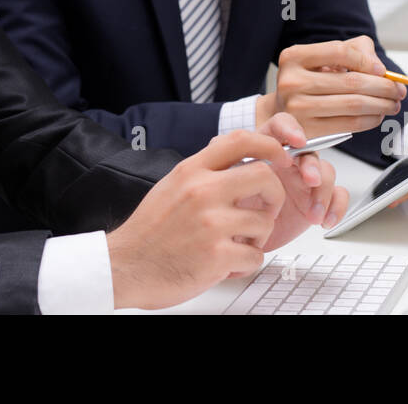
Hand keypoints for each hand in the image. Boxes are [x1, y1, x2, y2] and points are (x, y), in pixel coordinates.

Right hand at [105, 129, 288, 309]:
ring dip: (258, 238)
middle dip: (275, 196)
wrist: (125, 267)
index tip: (282, 158)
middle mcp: (202, 191)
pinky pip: (255, 255)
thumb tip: (236, 158)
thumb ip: (203, 172)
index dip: (270, 146)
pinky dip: (246, 263)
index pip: (240, 140)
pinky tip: (228, 264)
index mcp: (191, 171)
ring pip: (265, 221)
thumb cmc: (149, 231)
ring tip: (236, 244)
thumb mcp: (172, 186)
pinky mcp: (217, 254)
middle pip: (266, 177)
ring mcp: (211, 222)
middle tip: (266, 210)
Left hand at [232, 113, 349, 257]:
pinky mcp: (315, 200)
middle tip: (310, 180)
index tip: (297, 141)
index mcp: (266, 148)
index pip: (281, 126)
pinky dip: (336, 207)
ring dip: (323, 191)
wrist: (237, 237)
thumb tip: (217, 143)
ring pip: (326, 172)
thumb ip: (220, 159)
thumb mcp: (221, 181)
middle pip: (308, 151)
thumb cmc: (230, 205)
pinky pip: (336, 196)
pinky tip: (326, 221)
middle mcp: (288, 161)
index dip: (291, 129)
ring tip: (313, 213)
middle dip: (312, 165)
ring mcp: (303, 181)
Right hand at [257, 37, 402, 136]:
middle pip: (351, 81)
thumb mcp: (325, 57)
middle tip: (398, 90)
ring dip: (381, 104)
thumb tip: (379, 68)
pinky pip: (350, 124)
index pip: (340, 52)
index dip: (367, 61)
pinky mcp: (308, 130)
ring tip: (392, 103)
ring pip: (354, 104)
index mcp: (294, 56)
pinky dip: (370, 119)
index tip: (383, 70)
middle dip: (383, 86)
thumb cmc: (309, 81)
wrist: (283, 110)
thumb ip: (355, 50)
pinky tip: (377, 115)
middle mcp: (291, 81)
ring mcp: (298, 107)